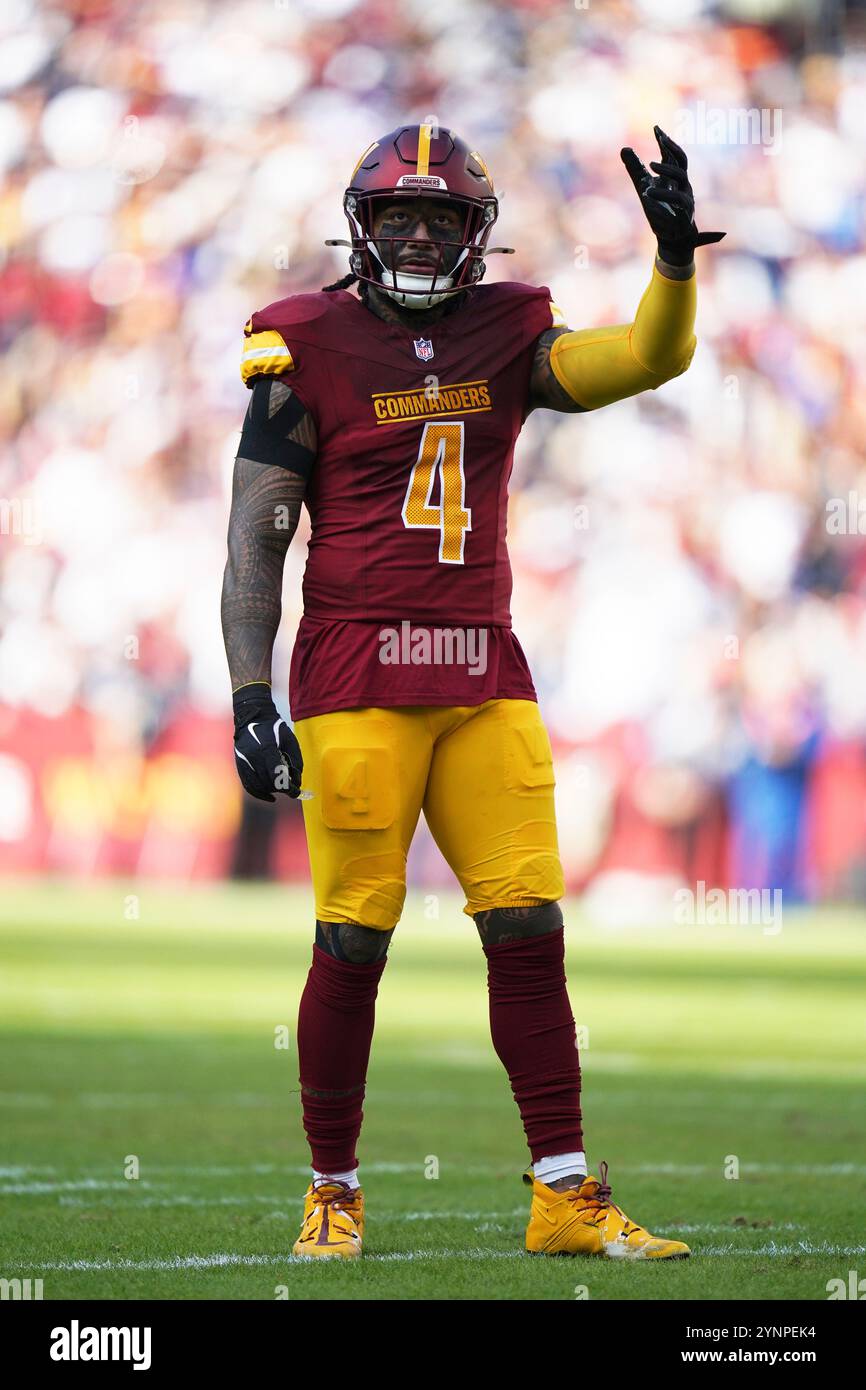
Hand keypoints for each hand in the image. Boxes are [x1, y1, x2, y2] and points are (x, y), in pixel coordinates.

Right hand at [232, 683, 302, 801]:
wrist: (252, 716)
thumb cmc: (274, 728)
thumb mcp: (290, 740)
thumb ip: (296, 761)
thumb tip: (297, 782)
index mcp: (266, 748)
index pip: (277, 774)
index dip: (288, 787)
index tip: (296, 792)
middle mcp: (252, 756)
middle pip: (268, 782)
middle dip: (281, 788)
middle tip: (290, 789)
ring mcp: (243, 761)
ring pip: (258, 786)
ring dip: (271, 791)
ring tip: (280, 789)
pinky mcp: (239, 764)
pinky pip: (248, 784)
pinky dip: (258, 792)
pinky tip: (268, 795)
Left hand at [620, 125, 724, 266]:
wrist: (672, 236)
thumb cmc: (660, 210)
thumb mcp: (644, 186)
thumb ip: (636, 169)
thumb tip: (624, 148)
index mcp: (674, 177)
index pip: (673, 154)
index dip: (666, 141)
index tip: (656, 128)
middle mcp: (683, 184)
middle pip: (682, 160)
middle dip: (672, 147)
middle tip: (660, 139)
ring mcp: (686, 197)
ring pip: (682, 177)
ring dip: (667, 169)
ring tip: (650, 165)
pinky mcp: (685, 212)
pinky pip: (678, 201)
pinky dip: (663, 195)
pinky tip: (647, 193)